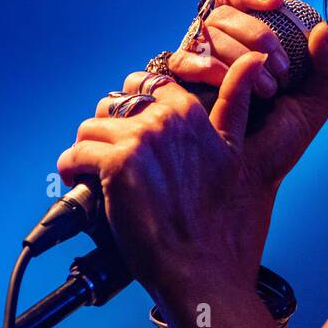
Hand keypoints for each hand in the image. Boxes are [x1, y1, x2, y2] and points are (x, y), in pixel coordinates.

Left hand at [55, 54, 317, 306]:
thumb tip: (254, 57)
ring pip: (90, 128)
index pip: (150, 86)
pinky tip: (83, 187)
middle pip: (115, 105)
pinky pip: (74, 155)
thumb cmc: (223, 226)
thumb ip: (238, 103)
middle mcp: (169, 118)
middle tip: (120, 166)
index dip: (138, 114)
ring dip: (90, 154)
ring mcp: (143, 138)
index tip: (139, 144)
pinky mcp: (117, 163)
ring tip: (98, 179)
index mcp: (196, 112)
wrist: (205, 271)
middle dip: (111, 132)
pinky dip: (72, 172)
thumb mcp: (241, 155)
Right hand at [164, 0, 327, 197]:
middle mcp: (218, 49)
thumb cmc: (279, 141)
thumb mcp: (315, 103)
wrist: (249, 179)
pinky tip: (226, 82)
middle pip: (224, 12)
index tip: (276, 1)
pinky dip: (207, 65)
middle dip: (257, 32)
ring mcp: (195, 65)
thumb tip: (322, 30)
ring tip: (266, 90)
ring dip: (237, 51)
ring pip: (205, 31)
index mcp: (248, 45)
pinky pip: (182, 60)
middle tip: (281, 68)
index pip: (241, 0)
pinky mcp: (175, 86)